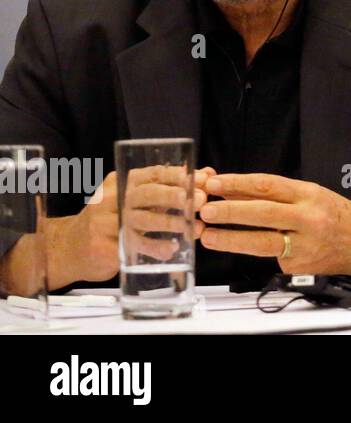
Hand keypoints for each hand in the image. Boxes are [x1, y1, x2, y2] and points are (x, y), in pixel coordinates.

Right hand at [45, 166, 213, 290]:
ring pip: (140, 220)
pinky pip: (132, 246)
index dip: (177, 176)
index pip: (151, 173)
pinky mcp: (103, 246)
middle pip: (144, 194)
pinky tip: (171, 249)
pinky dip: (155, 247)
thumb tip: (207, 175)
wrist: (70, 248)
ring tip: (192, 227)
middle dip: (174, 196)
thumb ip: (167, 188)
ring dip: (170, 223)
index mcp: (120, 182)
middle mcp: (110, 199)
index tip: (202, 180)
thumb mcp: (134, 200)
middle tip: (199, 200)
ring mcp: (103, 223)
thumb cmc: (112, 221)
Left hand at [198, 173, 350, 278]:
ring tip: (209, 236)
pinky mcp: (298, 266)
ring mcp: (304, 245)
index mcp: (309, 195)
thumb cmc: (333, 214)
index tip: (216, 184)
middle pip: (264, 213)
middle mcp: (308, 219)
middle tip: (207, 210)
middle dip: (231, 211)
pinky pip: (270, 258)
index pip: (269, 185)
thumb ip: (272, 194)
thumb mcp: (308, 194)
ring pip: (262, 242)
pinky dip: (253, 251)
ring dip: (231, 239)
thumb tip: (231, 190)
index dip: (239, 184)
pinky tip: (239, 246)